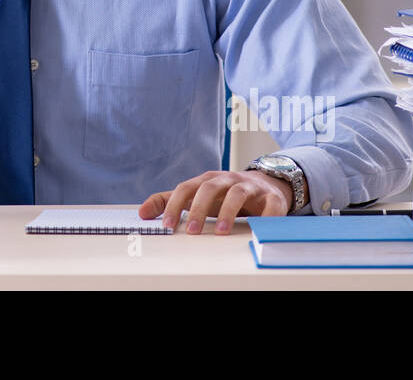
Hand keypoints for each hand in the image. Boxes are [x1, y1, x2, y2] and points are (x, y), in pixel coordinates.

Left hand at [139, 170, 292, 234]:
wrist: (266, 184)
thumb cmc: (225, 192)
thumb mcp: (197, 194)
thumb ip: (169, 201)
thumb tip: (142, 212)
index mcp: (207, 180)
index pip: (186, 188)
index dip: (175, 206)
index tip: (166, 226)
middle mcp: (226, 179)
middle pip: (209, 187)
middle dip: (198, 209)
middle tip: (191, 232)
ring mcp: (249, 186)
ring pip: (237, 193)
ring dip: (227, 212)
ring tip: (220, 232)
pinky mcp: (271, 197)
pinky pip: (270, 205)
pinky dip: (265, 216)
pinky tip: (259, 229)